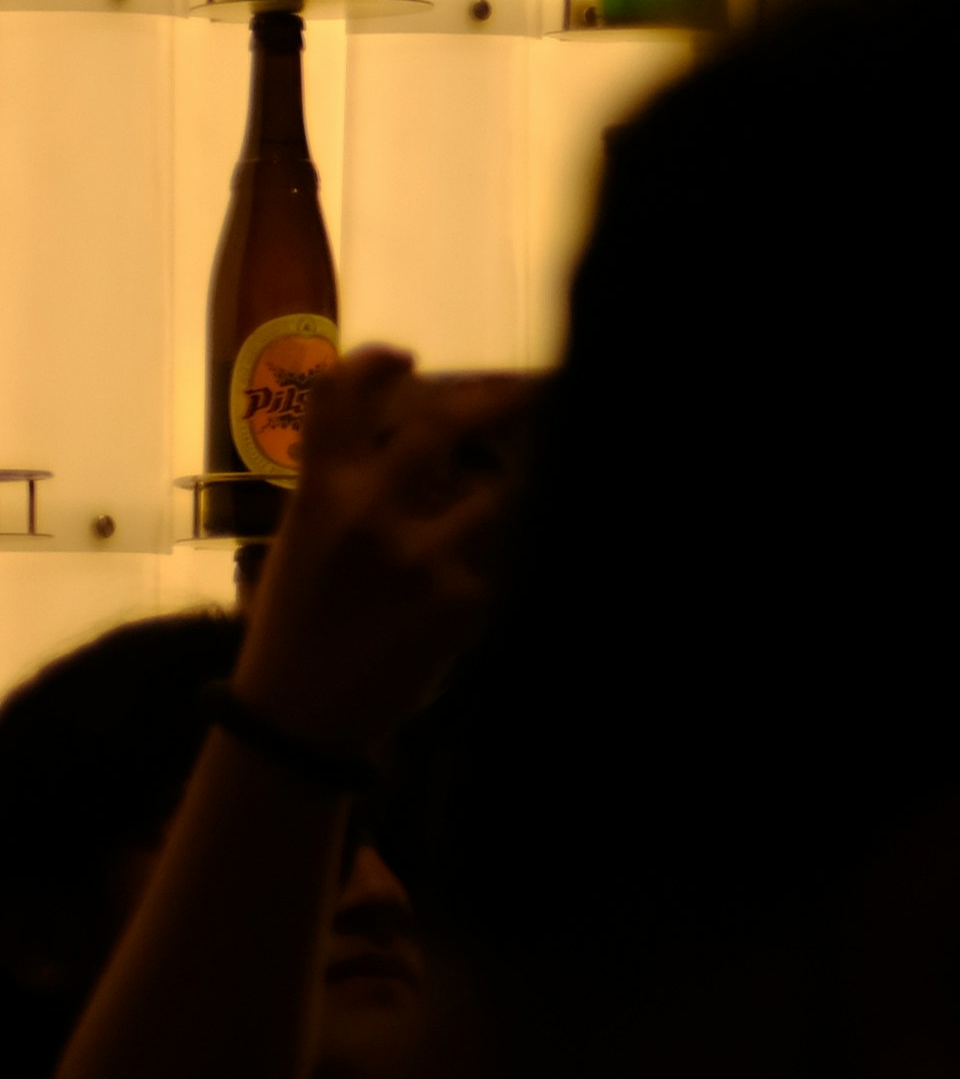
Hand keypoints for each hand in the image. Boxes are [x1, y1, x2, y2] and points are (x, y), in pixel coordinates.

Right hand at [236, 351, 523, 758]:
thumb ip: (345, 490)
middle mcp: (368, 513)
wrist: (297, 720)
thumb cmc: (297, 629)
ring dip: (528, 478)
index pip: (336, 396)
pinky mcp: (464, 598)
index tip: (407, 358)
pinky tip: (527, 551)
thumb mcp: (300, 545)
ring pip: (506, 487)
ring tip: (543, 474)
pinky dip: (523, 549)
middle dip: (498, 398)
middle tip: (531, 389)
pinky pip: (512, 553)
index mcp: (318, 494)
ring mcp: (421, 554)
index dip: (373, 363)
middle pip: (444, 420)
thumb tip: (412, 440)